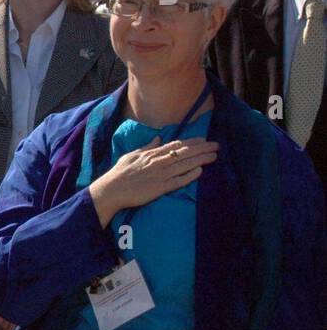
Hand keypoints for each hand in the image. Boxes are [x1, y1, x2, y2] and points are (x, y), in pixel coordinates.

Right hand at [88, 136, 218, 226]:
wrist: (111, 190)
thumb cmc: (119, 173)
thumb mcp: (131, 155)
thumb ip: (146, 147)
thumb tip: (158, 139)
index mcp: (151, 154)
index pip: (175, 146)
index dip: (191, 142)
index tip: (204, 140)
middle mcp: (158, 162)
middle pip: (184, 153)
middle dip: (202, 149)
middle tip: (216, 145)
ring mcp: (160, 175)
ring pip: (185, 165)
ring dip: (201, 159)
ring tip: (214, 156)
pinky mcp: (160, 188)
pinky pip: (178, 181)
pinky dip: (190, 175)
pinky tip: (200, 171)